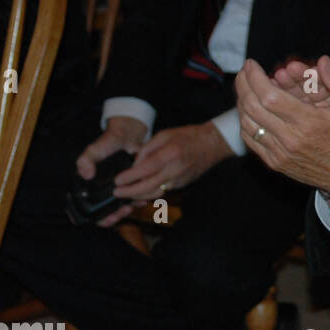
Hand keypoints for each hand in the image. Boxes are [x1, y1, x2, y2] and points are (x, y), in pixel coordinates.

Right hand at [75, 116, 147, 227]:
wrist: (126, 136)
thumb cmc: (107, 144)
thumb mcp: (93, 151)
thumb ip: (85, 161)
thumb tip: (86, 174)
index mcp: (94, 187)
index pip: (93, 211)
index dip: (101, 218)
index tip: (108, 218)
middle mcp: (108, 191)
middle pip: (111, 213)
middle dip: (118, 216)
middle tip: (124, 211)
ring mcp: (122, 189)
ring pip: (125, 207)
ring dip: (130, 208)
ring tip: (134, 203)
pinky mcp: (135, 185)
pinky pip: (138, 197)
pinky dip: (141, 199)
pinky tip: (144, 198)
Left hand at [109, 121, 232, 215]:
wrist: (213, 145)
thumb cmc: (188, 136)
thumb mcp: (164, 135)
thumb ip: (147, 149)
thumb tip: (135, 164)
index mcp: (169, 154)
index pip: (146, 169)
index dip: (129, 177)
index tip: (117, 180)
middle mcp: (175, 170)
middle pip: (149, 186)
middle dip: (130, 192)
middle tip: (117, 192)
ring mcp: (180, 179)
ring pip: (155, 193)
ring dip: (139, 195)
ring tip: (126, 193)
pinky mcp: (182, 184)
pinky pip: (163, 190)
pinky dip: (151, 191)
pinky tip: (142, 189)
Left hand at [236, 54, 329, 205]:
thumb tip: (324, 60)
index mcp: (309, 122)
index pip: (269, 96)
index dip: (255, 77)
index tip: (252, 64)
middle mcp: (290, 139)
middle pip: (252, 107)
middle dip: (243, 85)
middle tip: (244, 72)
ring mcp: (280, 153)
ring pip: (247, 123)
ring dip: (241, 102)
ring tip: (245, 87)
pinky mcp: (275, 162)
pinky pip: (251, 139)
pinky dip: (245, 121)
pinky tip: (250, 110)